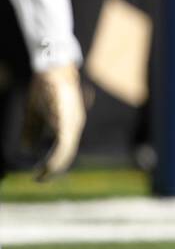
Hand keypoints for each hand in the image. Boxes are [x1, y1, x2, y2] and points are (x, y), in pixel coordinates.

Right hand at [22, 63, 85, 179]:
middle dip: (54, 169)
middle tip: (40, 179)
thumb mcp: (34, 113)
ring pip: (67, 152)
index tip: (41, 173)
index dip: (53, 163)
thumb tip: (27, 149)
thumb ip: (31, 130)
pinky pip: (65, 144)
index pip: (63, 150)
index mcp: (67, 125)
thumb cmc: (44, 89)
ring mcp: (73, 123)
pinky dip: (57, 156)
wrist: (52, 69)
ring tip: (42, 175)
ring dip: (55, 166)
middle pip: (66, 154)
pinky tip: (47, 165)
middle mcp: (73, 126)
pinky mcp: (69, 120)